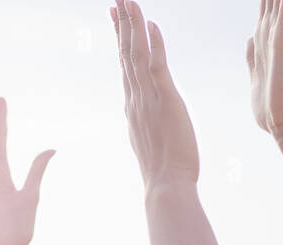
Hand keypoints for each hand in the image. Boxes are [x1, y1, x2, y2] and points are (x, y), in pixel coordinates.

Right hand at [112, 1, 198, 190]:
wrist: (166, 187)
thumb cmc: (164, 173)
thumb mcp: (151, 143)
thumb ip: (147, 125)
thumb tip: (145, 120)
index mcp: (134, 107)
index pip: (126, 67)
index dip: (121, 41)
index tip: (117, 20)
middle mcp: (136, 99)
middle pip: (126, 54)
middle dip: (121, 25)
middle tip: (116, 0)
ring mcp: (148, 99)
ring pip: (136, 54)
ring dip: (132, 25)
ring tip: (127, 1)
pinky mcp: (166, 101)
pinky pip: (157, 66)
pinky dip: (153, 44)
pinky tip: (151, 24)